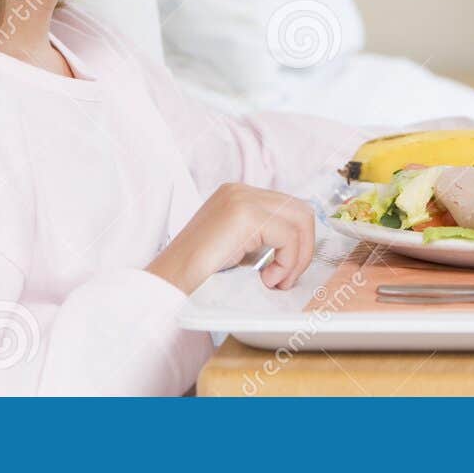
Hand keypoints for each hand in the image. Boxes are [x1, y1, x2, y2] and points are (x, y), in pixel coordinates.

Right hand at [147, 183, 314, 295]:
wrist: (169, 282)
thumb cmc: (200, 275)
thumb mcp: (238, 248)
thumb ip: (262, 239)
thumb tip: (298, 248)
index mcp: (239, 195)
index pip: (289, 208)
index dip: (298, 241)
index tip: (285, 272)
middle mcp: (241, 190)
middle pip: (300, 210)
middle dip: (303, 248)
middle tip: (285, 279)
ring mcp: (242, 198)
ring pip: (300, 220)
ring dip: (296, 257)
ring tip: (275, 281)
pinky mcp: (245, 213)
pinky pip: (288, 236)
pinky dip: (287, 262)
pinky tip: (266, 279)